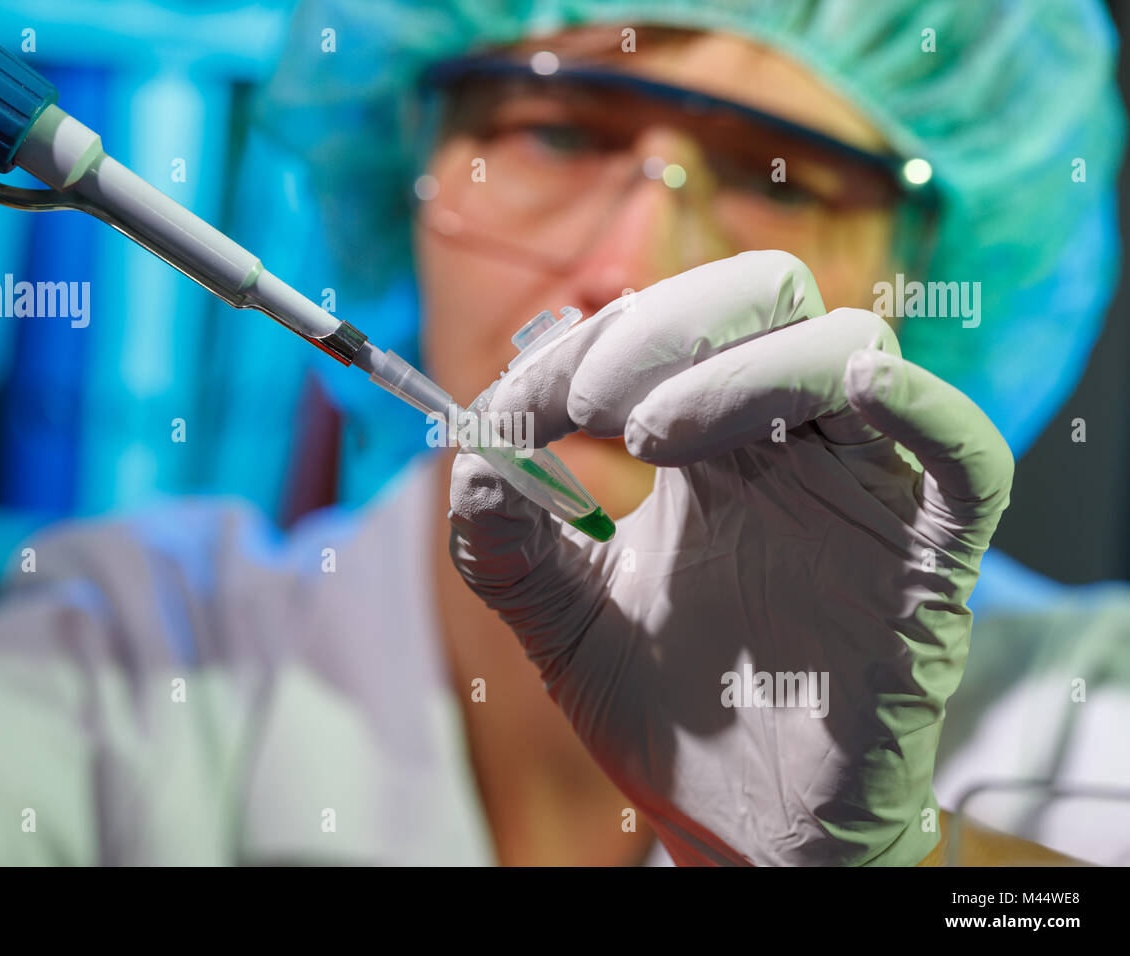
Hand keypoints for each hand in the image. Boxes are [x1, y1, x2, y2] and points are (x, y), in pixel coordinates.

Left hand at [448, 250, 1012, 865]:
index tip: (526, 406)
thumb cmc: (663, 716)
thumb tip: (469, 444)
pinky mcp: (929, 564)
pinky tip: (853, 393)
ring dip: (739, 368)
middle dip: (670, 324)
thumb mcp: (559, 617)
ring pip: (850, 349)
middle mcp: (793, 450)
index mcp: (715, 445)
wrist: (734, 826)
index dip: (595, 342)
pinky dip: (919, 405)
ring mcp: (864, 496)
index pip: (675, 328)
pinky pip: (967, 458)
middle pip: (769, 300)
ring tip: (649, 440)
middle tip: (591, 400)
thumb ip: (503, 536)